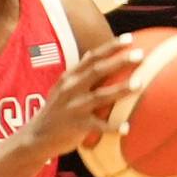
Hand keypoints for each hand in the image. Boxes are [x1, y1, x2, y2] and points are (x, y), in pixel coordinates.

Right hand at [24, 37, 142, 159]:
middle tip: (140, 55)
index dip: (110, 47)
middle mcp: (71, 89)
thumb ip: (78, 74)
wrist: (36, 137)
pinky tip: (126, 128)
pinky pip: (97, 126)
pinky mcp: (76, 126)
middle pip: (98, 71)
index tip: (129, 39)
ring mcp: (74, 108)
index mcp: (69, 78)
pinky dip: (112, 127)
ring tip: (139, 84)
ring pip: (100, 96)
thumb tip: (92, 55)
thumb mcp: (61, 89)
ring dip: (120, 90)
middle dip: (119, 61)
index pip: (92, 57)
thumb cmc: (55, 112)